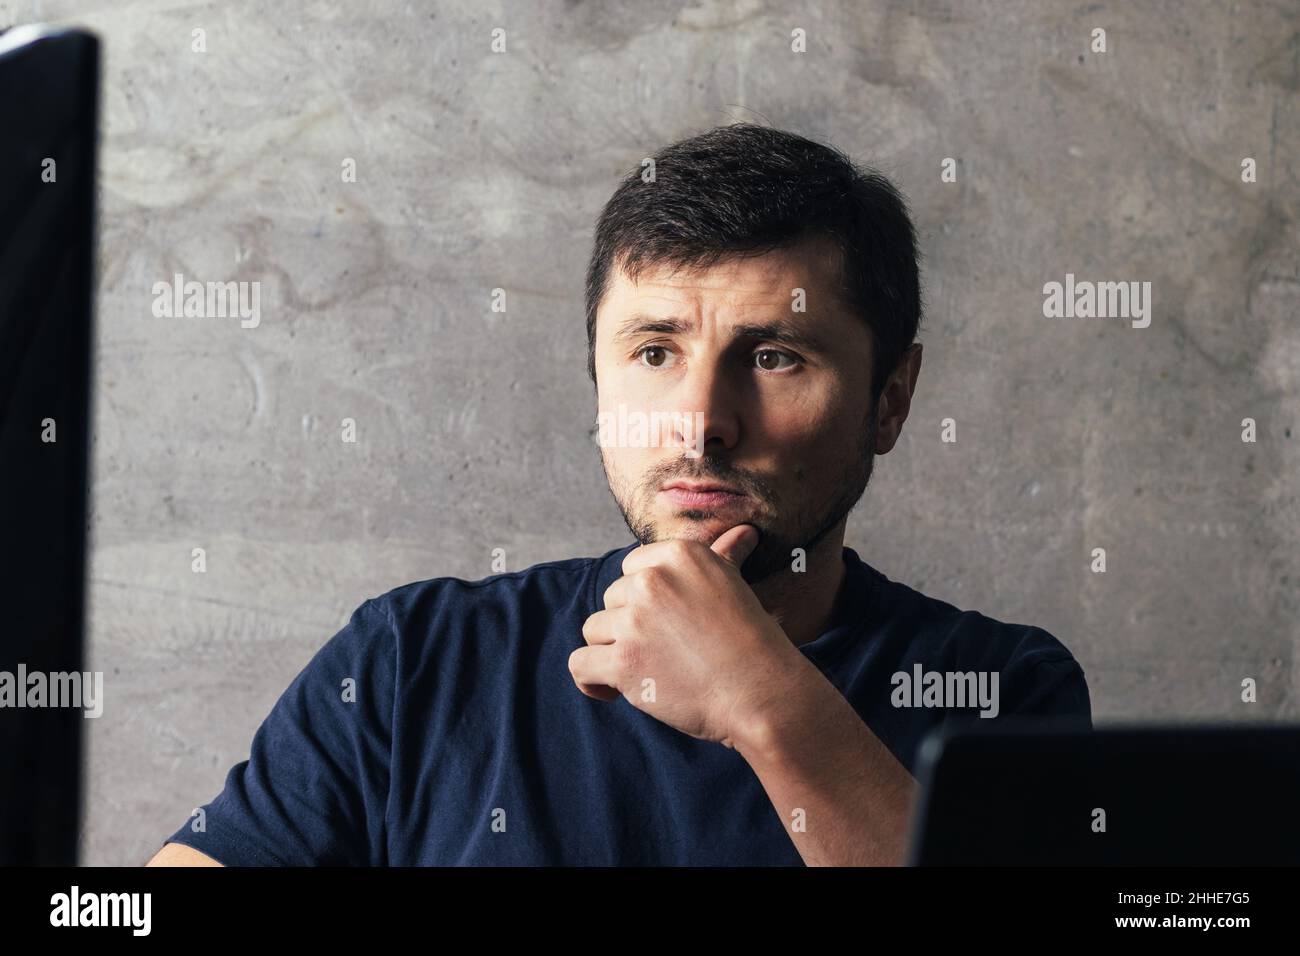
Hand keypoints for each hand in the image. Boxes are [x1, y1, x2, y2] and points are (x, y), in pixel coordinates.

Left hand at [569, 525, 802, 748]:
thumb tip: (744, 531)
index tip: (668, 621)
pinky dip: (590, 680)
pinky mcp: (623, 661)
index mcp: (679, 555)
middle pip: (612, 599)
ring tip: (646, 671)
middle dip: (630, 626)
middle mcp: (652, 580)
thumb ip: (725, 556)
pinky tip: (613, 690)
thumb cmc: (751, 643)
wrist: (761, 693)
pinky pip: (579, 664)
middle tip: (666, 652)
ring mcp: (635, 621)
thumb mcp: (735, 587)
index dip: (645, 600)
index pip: (632, 569)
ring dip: (612, 653)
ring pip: (594, 630)